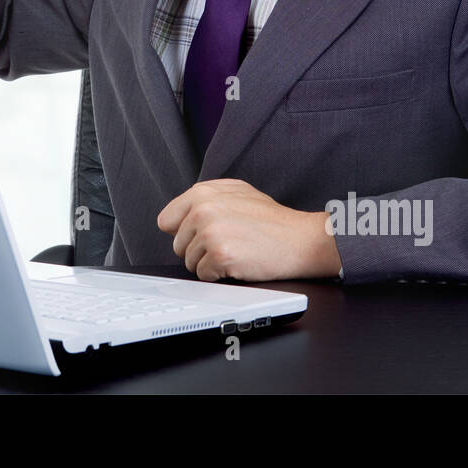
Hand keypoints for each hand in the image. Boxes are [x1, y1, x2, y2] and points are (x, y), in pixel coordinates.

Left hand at [156, 178, 340, 281]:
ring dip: (208, 263)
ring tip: (235, 252)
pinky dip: (218, 275)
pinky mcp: (219, 255)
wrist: (301, 239)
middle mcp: (203, 209)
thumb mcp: (237, 192)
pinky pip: (203, 275)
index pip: (166, 220)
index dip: (182, 232)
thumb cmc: (272, 220)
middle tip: (226, 244)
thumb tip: (179, 213)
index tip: (197, 236)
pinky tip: (237, 264)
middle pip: (177, 244)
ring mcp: (210, 232)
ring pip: (189, 261)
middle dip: (197, 249)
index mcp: (203, 192)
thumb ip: (206, 197)